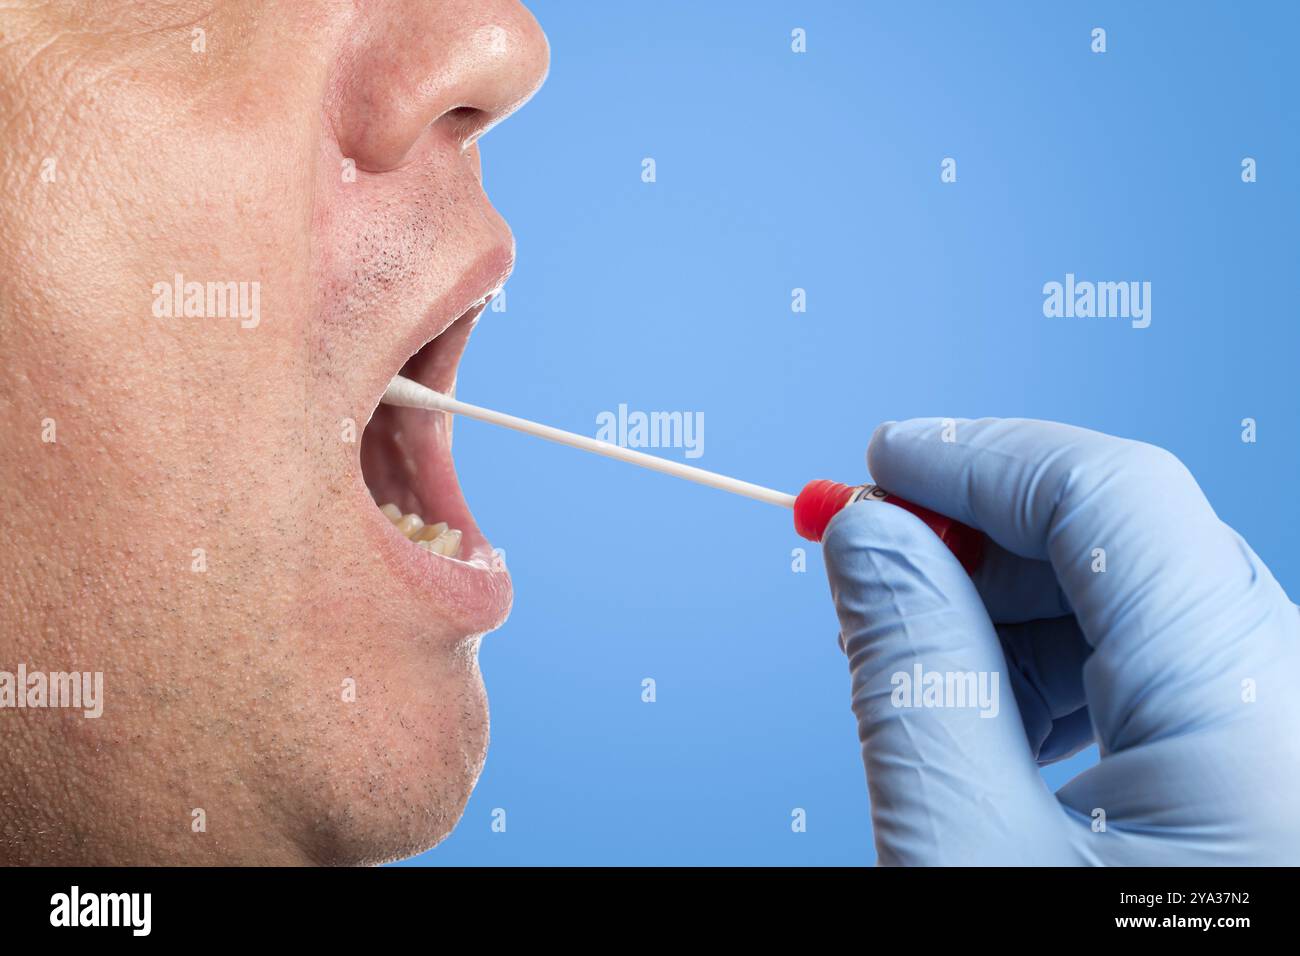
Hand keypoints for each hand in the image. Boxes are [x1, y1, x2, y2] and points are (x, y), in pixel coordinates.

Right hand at [821, 418, 1299, 864]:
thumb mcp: (961, 847)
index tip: (877, 466)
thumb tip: (867, 533)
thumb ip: (912, 670)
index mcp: (1252, 723)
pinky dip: (1063, 675)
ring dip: (1016, 614)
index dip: (980, 459)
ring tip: (921, 666)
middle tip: (875, 567)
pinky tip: (994, 726)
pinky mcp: (1267, 787)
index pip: (1117, 498)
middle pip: (1137, 546)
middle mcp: (1299, 718)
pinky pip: (1167, 684)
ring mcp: (1288, 752)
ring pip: (1148, 613)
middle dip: (988, 541)